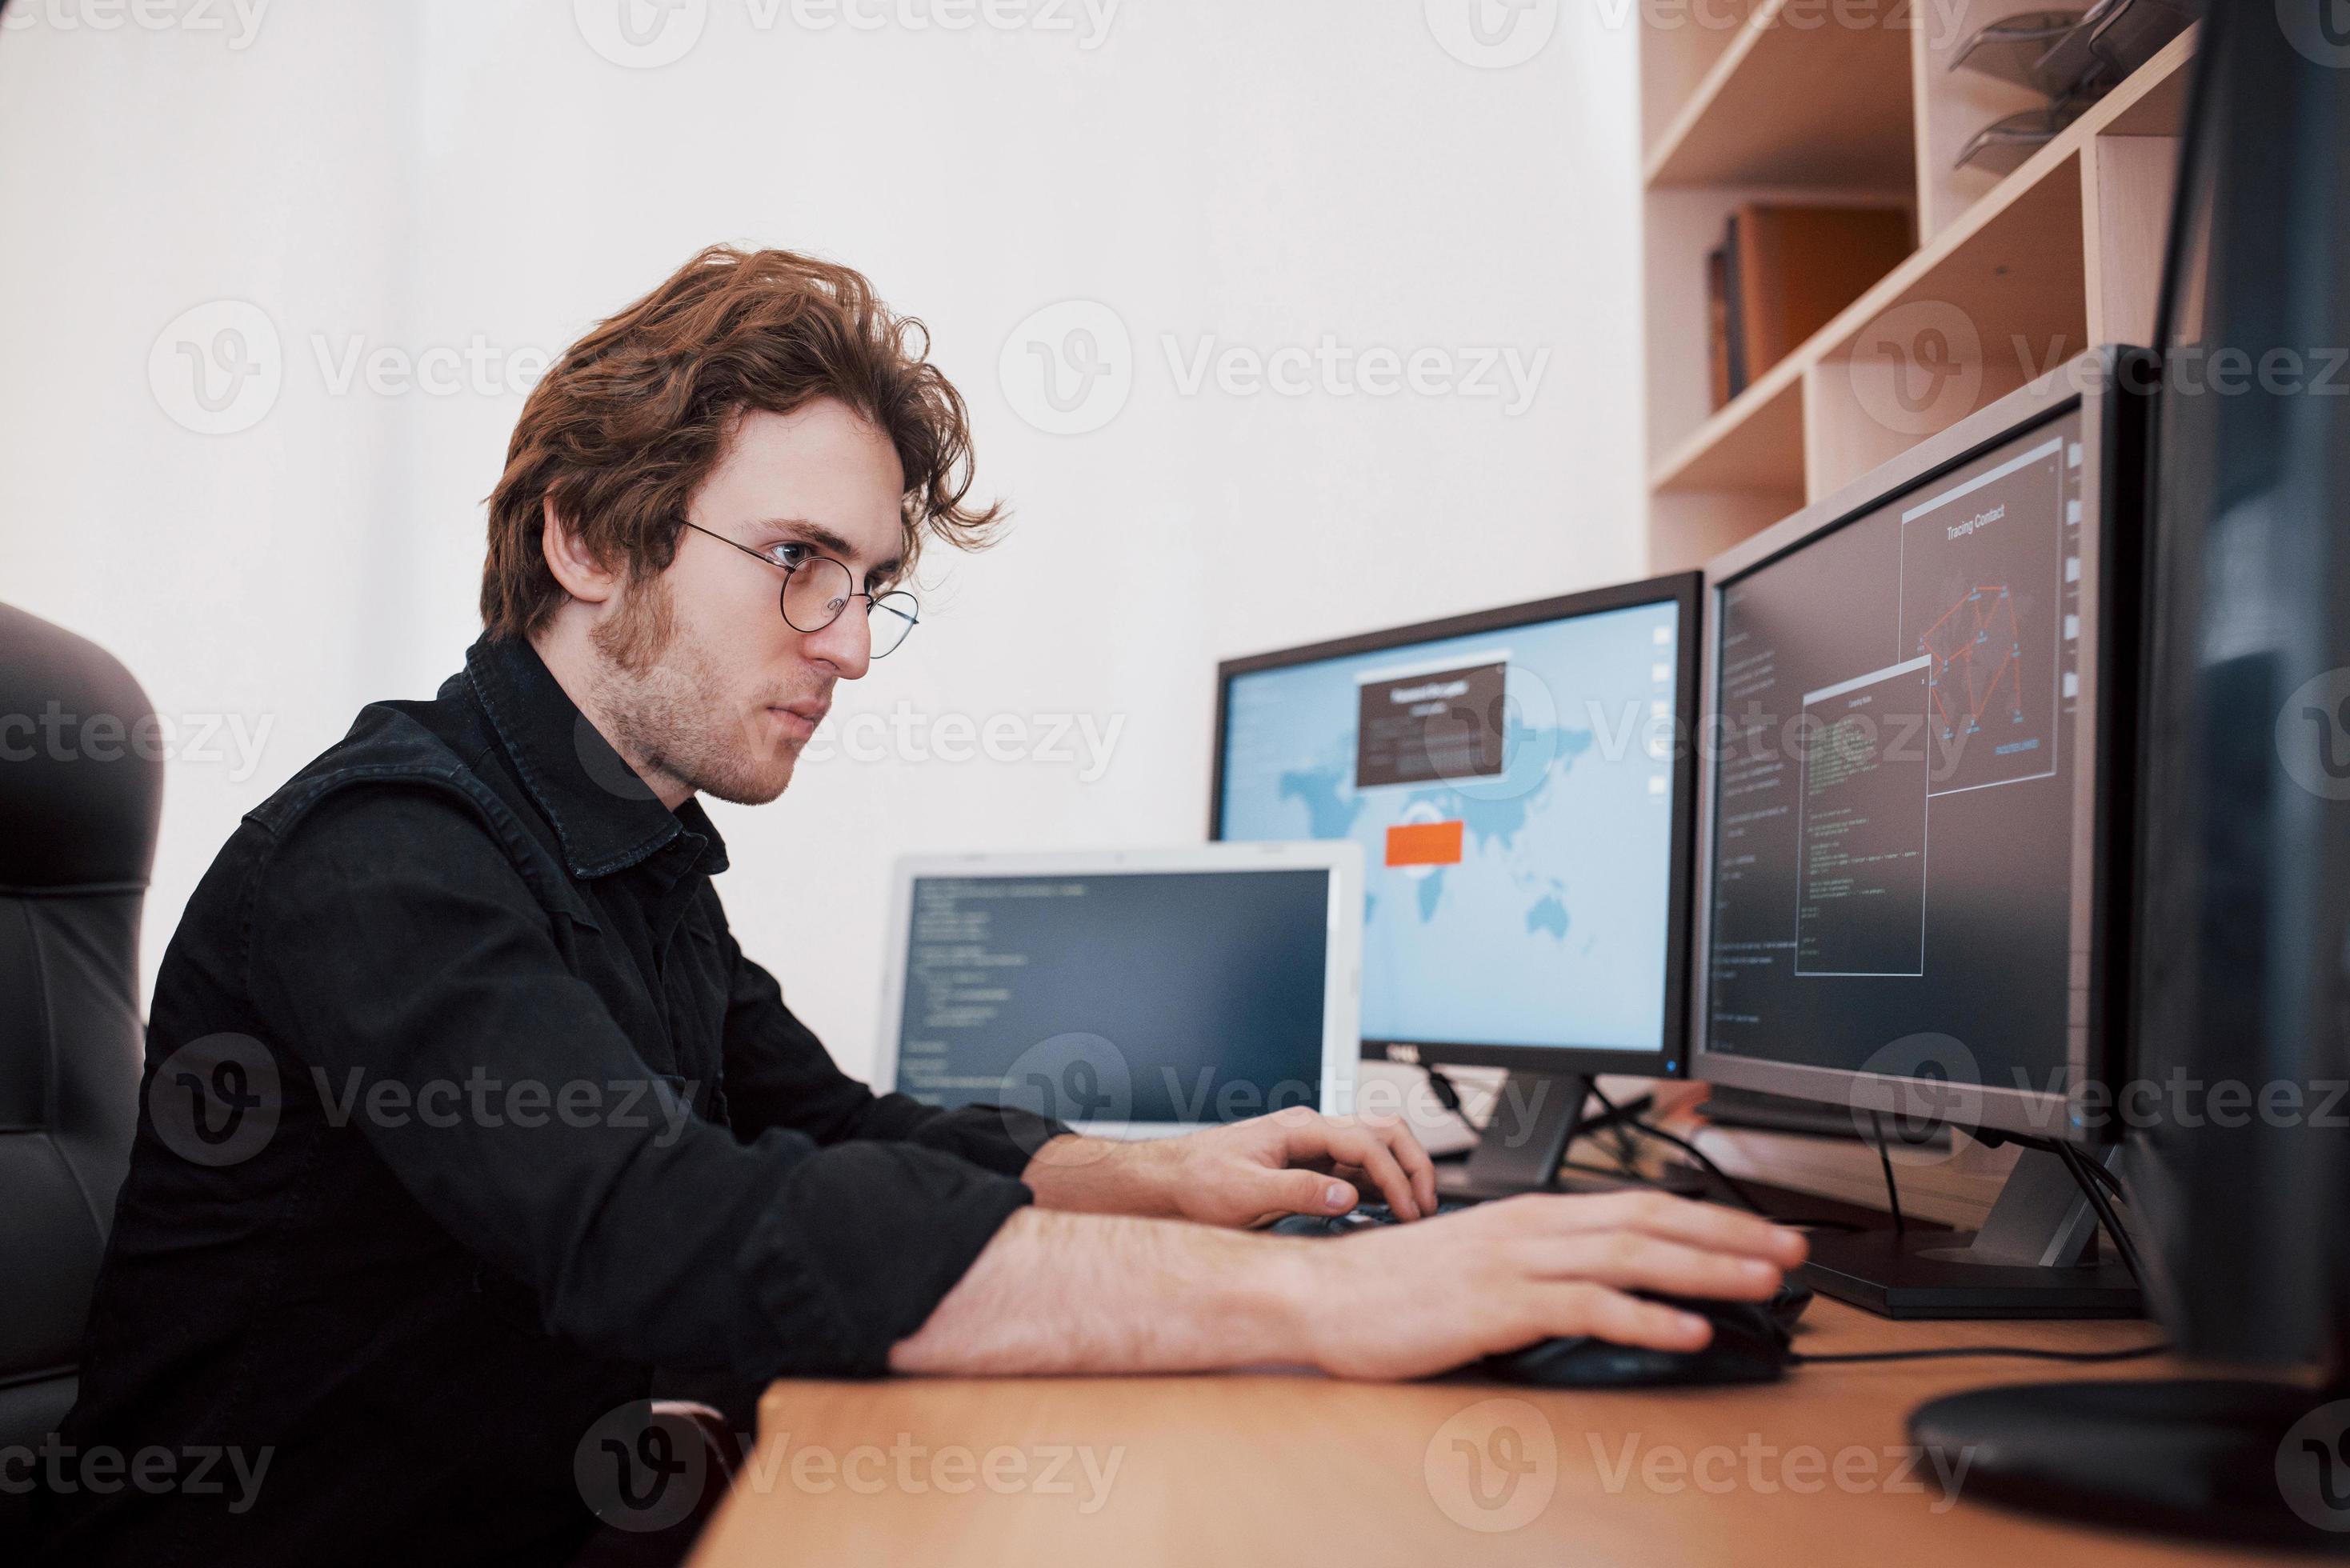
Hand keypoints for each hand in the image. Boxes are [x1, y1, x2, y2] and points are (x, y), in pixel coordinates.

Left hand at [1118, 1105, 1440, 1227]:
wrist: (1170, 1182)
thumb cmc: (1199, 1181)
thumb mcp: (1246, 1192)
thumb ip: (1299, 1192)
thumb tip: (1346, 1196)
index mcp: (1300, 1129)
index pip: (1366, 1143)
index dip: (1394, 1176)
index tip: (1407, 1210)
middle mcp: (1310, 1131)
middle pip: (1382, 1132)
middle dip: (1412, 1163)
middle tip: (1427, 1204)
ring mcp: (1311, 1146)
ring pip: (1374, 1146)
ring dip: (1400, 1172)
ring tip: (1415, 1210)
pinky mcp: (1307, 1165)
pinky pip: (1355, 1167)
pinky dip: (1380, 1185)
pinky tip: (1386, 1209)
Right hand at [1290, 1190, 1808, 1379]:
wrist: (1320, 1294)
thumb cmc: (1392, 1288)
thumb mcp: (1477, 1265)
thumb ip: (1536, 1266)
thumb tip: (1595, 1285)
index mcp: (1530, 1213)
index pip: (1639, 1204)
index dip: (1710, 1218)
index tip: (1764, 1232)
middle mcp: (1532, 1225)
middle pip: (1651, 1219)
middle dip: (1731, 1236)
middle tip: (1794, 1250)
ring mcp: (1516, 1261)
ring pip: (1633, 1253)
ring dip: (1707, 1268)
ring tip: (1764, 1282)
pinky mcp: (1499, 1303)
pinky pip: (1588, 1306)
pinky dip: (1645, 1317)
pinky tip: (1687, 1331)